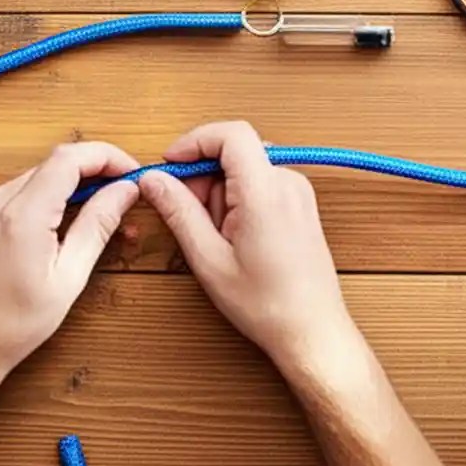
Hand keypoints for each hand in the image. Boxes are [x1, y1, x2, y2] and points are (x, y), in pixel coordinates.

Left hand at [0, 142, 140, 410]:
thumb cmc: (10, 325)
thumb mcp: (67, 278)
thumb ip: (98, 226)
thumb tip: (125, 191)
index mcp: (22, 215)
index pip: (71, 157)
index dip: (108, 157)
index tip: (132, 173)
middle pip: (55, 164)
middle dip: (95, 175)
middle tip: (124, 200)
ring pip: (38, 178)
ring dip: (71, 189)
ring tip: (97, 220)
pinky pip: (17, 193)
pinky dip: (46, 200)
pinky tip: (62, 227)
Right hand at [138, 121, 359, 369]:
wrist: (312, 330)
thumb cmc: (267, 304)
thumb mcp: (209, 259)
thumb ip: (179, 212)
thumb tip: (154, 180)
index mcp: (266, 192)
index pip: (231, 134)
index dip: (194, 141)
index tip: (170, 164)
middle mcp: (288, 183)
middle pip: (234, 152)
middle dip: (203, 178)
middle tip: (189, 219)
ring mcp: (298, 193)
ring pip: (244, 170)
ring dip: (219, 195)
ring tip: (218, 239)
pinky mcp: (300, 204)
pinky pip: (259, 185)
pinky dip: (237, 202)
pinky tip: (235, 240)